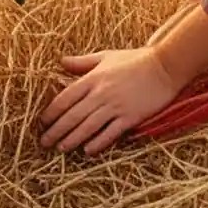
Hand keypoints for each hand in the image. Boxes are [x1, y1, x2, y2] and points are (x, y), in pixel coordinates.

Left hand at [38, 46, 182, 154]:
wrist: (165, 66)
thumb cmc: (135, 60)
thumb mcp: (105, 57)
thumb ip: (82, 62)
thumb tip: (60, 61)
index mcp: (92, 78)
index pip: (65, 98)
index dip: (51, 112)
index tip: (41, 123)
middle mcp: (101, 93)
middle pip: (72, 116)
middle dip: (56, 130)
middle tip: (43, 142)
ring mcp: (116, 106)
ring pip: (88, 127)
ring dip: (72, 139)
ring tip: (60, 148)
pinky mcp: (131, 117)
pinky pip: (110, 133)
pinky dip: (98, 143)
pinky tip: (87, 151)